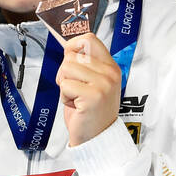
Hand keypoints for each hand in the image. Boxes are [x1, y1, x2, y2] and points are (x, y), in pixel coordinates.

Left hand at [55, 32, 121, 146]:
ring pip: (66, 68)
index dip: (72, 46)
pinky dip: (64, 97)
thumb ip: (84, 64)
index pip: (89, 39)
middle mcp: (109, 73)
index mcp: (110, 66)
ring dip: (64, 85)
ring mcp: (103, 84)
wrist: (97, 137)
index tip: (69, 59)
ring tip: (76, 97)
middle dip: (65, 72)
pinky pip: (65, 85)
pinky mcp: (93, 95)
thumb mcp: (92, 82)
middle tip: (75, 88)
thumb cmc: (90, 110)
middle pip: (72, 55)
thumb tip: (67, 45)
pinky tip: (76, 105)